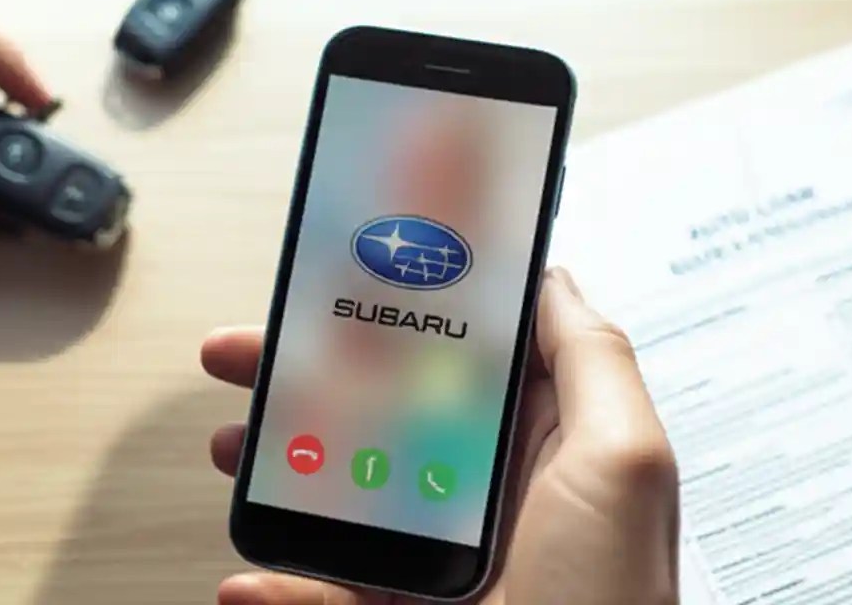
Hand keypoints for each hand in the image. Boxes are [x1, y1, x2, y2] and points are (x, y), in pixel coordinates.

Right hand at [202, 268, 679, 604]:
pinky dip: (277, 590)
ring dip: (275, 468)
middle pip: (379, 413)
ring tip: (228, 449)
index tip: (332, 285)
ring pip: (341, 495)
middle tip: (243, 357)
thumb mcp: (623, 461)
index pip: (456, 355)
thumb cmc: (613, 600)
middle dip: (305, 380)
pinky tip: (245, 581)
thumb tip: (552, 278)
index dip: (392, 314)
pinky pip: (327, 594)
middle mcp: (488, 490)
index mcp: (541, 440)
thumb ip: (592, 361)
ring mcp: (443, 557)